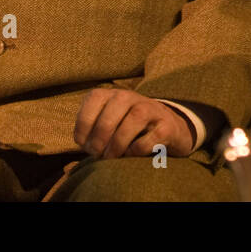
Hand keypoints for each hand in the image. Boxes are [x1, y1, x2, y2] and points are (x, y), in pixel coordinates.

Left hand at [73, 89, 194, 159]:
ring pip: (134, 119)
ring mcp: (151, 108)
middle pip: (111, 113)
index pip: (93, 100)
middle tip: (97, 154)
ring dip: (118, 143)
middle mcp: (131, 96)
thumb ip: (93, 129)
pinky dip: (137, 150)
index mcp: (112, 94)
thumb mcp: (108, 122)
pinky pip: (151, 137)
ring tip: (111, 157)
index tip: (84, 145)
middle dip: (99, 138)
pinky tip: (132, 154)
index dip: (83, 126)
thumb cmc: (127, 129)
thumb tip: (85, 144)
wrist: (167, 128)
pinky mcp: (167, 126)